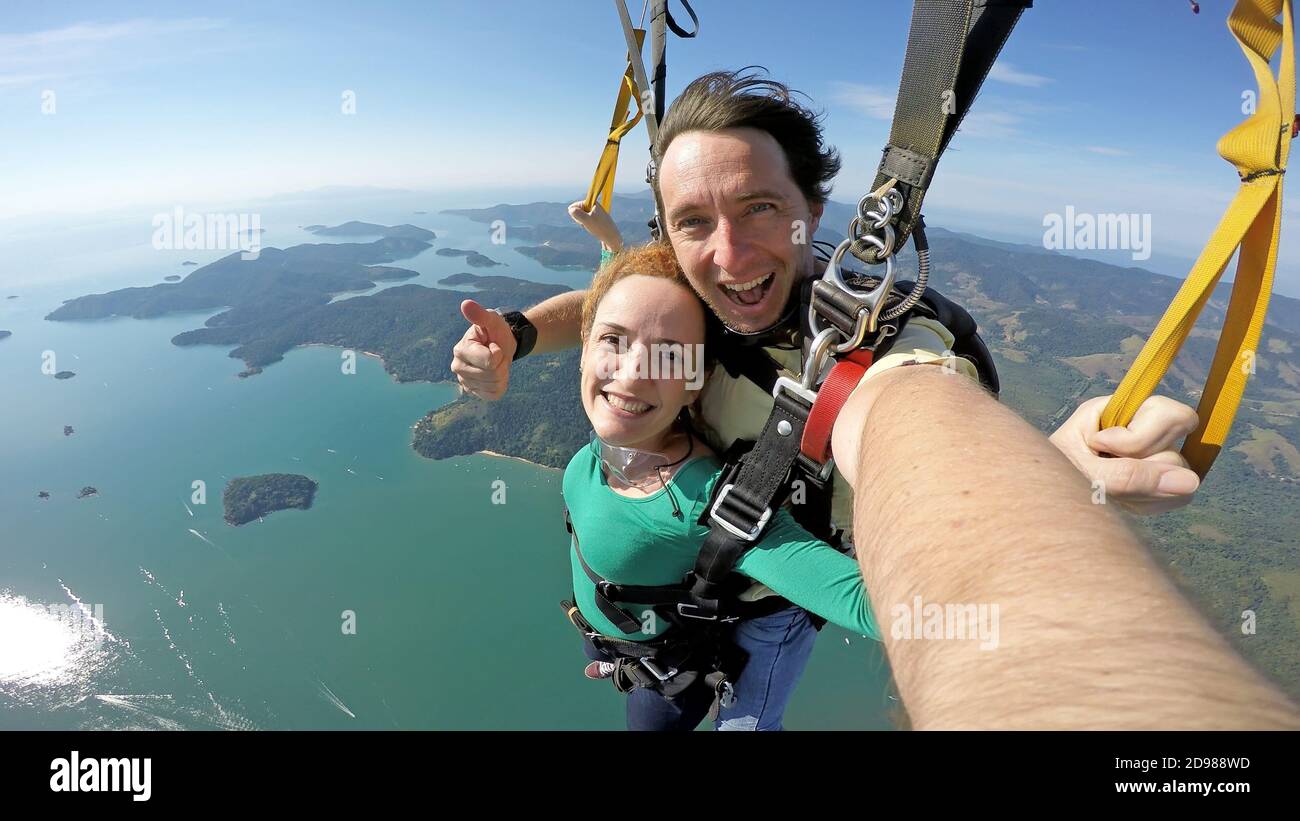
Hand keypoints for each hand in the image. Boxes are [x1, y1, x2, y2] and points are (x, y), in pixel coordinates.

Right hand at [450, 299, 516, 400]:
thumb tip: (466, 304)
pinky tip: (495, 374)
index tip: (493, 344)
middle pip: (493, 374)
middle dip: (501, 363)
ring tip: (496, 362)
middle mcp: (458, 367)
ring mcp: (465, 382)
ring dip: (502, 373)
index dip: (498, 352)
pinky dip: (501, 385)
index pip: (490, 361)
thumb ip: (480, 315)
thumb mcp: (491, 319)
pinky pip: (494, 394)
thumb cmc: (495, 330)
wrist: (502, 345)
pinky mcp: (474, 392)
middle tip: (497, 354)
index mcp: (461, 350)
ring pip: (494, 385)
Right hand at [568, 200, 623, 251]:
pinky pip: (585, 221)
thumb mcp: (586, 220)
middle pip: (578, 211)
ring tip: (590, 227)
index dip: (576, 213)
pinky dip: (586, 225)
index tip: (584, 219)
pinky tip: (591, 228)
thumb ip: (576, 213)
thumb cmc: (600, 228)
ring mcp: (594, 212)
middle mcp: (593, 205)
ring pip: (581, 217)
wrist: (612, 237)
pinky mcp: (595, 218)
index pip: (576, 205)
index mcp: (592, 202)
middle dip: (579, 219)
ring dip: (582, 222)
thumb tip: (570, 209)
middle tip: (588, 224)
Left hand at [1050, 395, 1200, 514]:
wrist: (1044, 508)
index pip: (1168, 412)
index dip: (1143, 436)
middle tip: (1103, 475)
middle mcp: (1139, 427)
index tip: (1101, 447)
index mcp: (1116, 410)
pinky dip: (1151, 503)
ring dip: (1145, 490)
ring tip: (1109, 492)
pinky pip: (1179, 495)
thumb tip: (1192, 482)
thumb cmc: (1052, 482)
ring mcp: (1151, 454)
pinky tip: (1123, 503)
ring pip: (1182, 473)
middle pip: (1178, 442)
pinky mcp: (1157, 480)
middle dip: (1142, 465)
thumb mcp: (1084, 474)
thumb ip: (1130, 476)